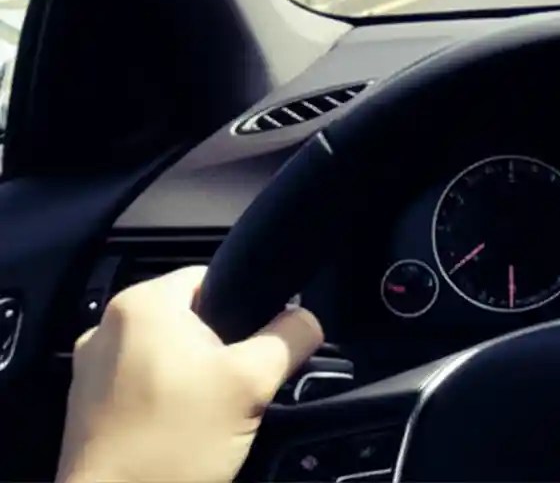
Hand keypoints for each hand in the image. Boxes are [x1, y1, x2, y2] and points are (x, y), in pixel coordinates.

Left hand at [56, 266, 322, 482]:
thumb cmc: (175, 444)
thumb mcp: (253, 383)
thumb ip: (290, 338)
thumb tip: (308, 319)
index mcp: (143, 303)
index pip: (214, 276)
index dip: (249, 308)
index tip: (261, 349)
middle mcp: (108, 326)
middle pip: (193, 320)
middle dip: (224, 351)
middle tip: (240, 389)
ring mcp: (92, 369)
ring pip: (170, 356)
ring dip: (197, 379)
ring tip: (212, 416)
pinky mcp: (89, 406)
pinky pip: (145, 386)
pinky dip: (169, 402)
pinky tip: (183, 432)